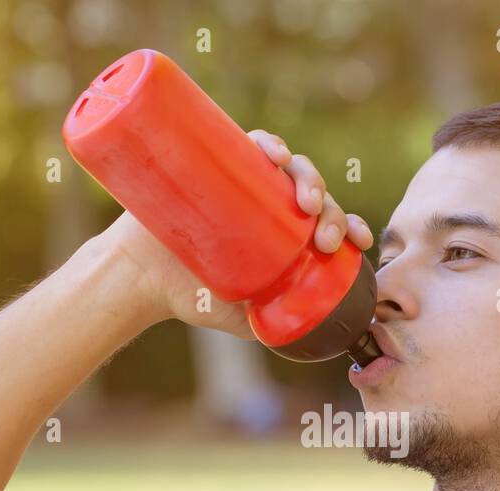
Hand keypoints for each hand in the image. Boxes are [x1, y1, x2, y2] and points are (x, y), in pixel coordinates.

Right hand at [100, 129, 374, 339]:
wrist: (140, 280)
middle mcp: (268, 200)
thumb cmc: (194, 296)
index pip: (328, 219)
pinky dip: (265, 142)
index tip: (359, 242)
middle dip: (331, 211)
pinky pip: (246, 144)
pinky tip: (276, 153)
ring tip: (306, 201)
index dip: (351, 225)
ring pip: (288, 166)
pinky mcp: (212, 164)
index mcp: (284, 230)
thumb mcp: (245, 318)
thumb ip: (278, 326)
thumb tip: (319, 339)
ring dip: (307, 176)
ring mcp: (242, 179)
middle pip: (313, 193)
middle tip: (323, 239)